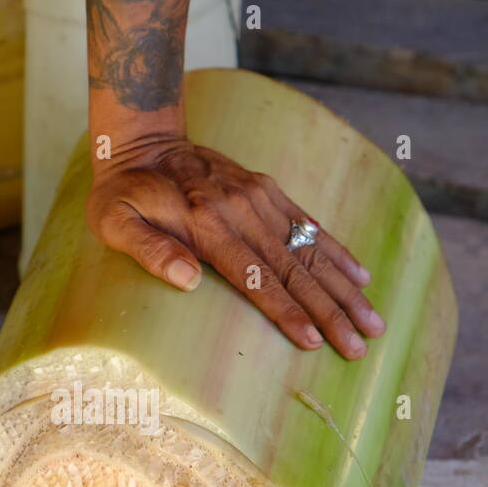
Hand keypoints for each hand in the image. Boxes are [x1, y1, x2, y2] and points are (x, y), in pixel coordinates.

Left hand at [86, 138, 384, 356]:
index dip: (287, 313)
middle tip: (360, 345)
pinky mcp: (266, 190)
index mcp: (208, 226)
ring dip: (344, 288)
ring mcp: (258, 198)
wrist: (142, 141)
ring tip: (373, 320)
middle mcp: (241, 211)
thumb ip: (149, 251)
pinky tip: (360, 276)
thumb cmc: (122, 193)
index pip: (256, 279)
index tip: (315, 341)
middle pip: (295, 270)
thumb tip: (187, 281)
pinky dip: (336, 251)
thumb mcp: (115, 222)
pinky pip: (308, 224)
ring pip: (310, 250)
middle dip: (331, 311)